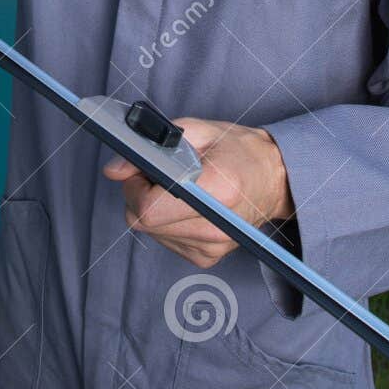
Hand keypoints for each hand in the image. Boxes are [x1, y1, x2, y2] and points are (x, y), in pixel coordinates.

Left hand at [103, 118, 292, 268]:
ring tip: (177, 188)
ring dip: (152, 207)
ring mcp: (211, 246)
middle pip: (143, 222)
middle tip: (159, 173)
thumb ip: (151, 146)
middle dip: (139, 194)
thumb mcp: (198, 131)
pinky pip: (164, 239)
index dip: (135, 186)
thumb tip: (114, 169)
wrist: (275, 179)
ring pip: (149, 231)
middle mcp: (214, 226)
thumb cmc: (238, 150)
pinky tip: (184, 205)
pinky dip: (165, 221)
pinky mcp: (206, 257)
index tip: (143, 169)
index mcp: (216, 190)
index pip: (149, 208)